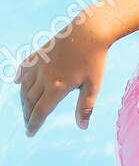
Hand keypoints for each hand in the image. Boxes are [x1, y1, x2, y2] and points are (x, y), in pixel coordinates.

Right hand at [16, 13, 108, 135]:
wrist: (89, 31)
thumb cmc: (95, 60)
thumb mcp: (94, 85)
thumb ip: (85, 107)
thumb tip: (82, 127)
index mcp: (57, 88)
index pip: (41, 111)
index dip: (34, 124)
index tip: (30, 133)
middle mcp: (44, 77)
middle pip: (30, 101)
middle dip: (28, 115)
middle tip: (28, 124)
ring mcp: (40, 65)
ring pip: (25, 87)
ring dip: (24, 100)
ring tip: (26, 110)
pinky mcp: (40, 54)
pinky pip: (25, 67)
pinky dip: (20, 76)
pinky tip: (17, 82)